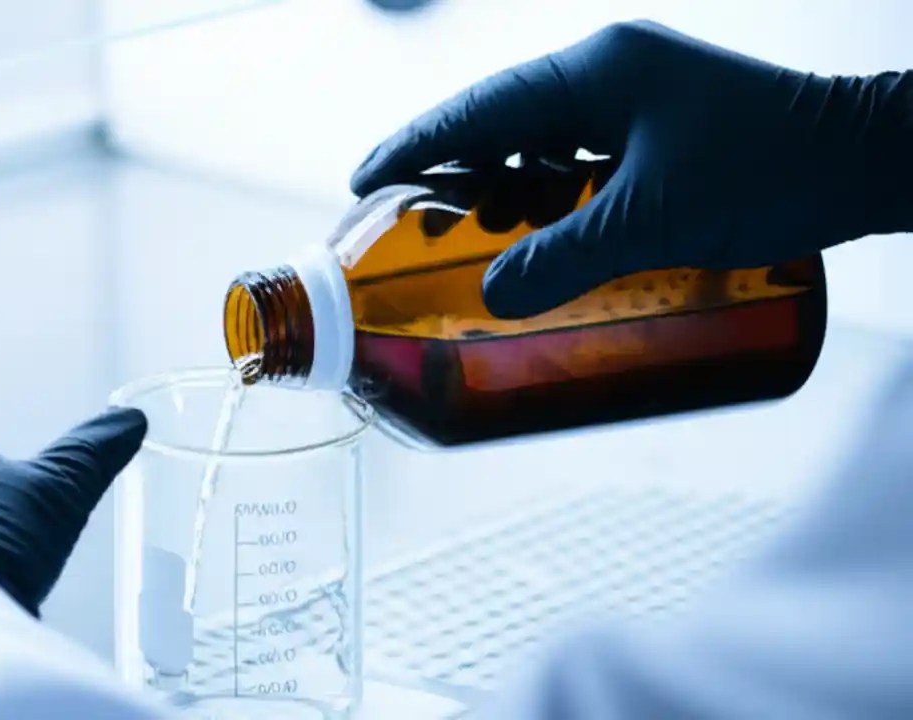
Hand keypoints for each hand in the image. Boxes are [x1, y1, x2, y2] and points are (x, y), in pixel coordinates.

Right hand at [352, 20, 912, 317]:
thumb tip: (491, 298)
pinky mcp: (661, 124)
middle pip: (503, 119)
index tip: (364, 178)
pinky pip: (581, 154)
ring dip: (504, 184)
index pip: (479, 108)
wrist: (868, 159)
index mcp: (596, 71)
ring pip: (542, 138)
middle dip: (453, 169)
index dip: (415, 144)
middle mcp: (609, 71)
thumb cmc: (769, 171)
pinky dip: (550, 192)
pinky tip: (542, 230)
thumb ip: (564, 259)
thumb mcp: (653, 222)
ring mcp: (637, 94)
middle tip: (408, 217)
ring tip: (471, 234)